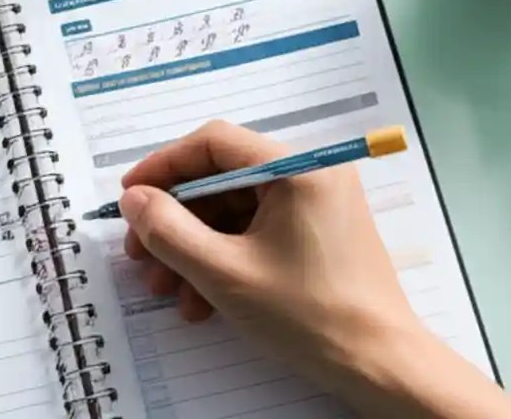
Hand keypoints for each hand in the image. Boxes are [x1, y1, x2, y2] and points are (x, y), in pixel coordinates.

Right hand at [118, 121, 510, 418]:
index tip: (130, 197)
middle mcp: (310, 176)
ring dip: (191, 247)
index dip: (163, 166)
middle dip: (174, 220)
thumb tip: (133, 199)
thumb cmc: (309, 315)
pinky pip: (254, 233)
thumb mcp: (223, 272)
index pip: (214, 143)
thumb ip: (168, 230)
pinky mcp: (315, 236)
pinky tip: (199, 300)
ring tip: (165, 288)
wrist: (381, 368)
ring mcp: (315, 207)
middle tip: (139, 253)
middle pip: (220, 179)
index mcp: (297, 169)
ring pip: (232, 212)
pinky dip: (221, 260)